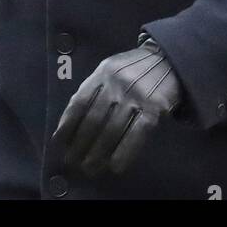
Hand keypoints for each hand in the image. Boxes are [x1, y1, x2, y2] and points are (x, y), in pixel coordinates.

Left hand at [53, 39, 181, 178]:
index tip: (59, 142)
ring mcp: (136, 95)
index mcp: (103, 72)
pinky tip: (115, 166)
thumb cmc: (133, 68)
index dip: (67, 124)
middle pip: (93, 119)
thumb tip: (71, 121)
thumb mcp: (110, 69)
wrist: (167, 59)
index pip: (79, 101)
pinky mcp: (154, 108)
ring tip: (90, 168)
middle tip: (73, 161)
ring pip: (112, 130)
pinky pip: (136, 134)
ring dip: (98, 153)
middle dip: (80, 144)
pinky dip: (124, 152)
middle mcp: (117, 83)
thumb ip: (94, 89)